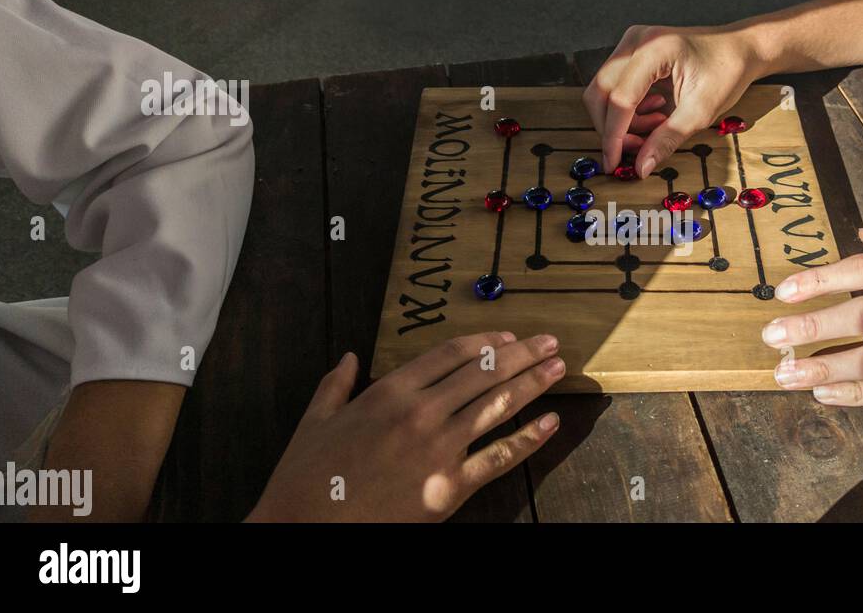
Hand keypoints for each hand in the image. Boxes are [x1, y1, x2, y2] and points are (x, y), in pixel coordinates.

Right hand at [248, 332, 562, 521]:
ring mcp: (438, 450)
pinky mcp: (449, 487)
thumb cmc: (307, 477)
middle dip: (522, 354)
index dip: (486, 341)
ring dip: (533, 383)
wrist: (304, 527)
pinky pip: (499, 457)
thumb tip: (349, 357)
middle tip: (549, 343)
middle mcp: (421, 413)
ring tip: (557, 368)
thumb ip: (336, 384)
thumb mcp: (314, 420)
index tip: (508, 336)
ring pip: (497, 405)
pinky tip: (550, 423)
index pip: (451, 354)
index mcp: (389, 392)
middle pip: (484, 372)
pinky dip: (529, 439)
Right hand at [584, 24, 768, 177]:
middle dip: (613, 128)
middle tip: (637, 149)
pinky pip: (615, 86)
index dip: (613, 136)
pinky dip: (628, 109)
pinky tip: (656, 113)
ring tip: (657, 126)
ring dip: (621, 120)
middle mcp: (637, 40)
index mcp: (655, 49)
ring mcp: (633, 43)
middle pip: (600, 91)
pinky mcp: (633, 52)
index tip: (613, 164)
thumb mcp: (700, 112)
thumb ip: (667, 139)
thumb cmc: (727, 72)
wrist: (740, 49)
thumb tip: (640, 168)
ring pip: (604, 90)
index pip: (620, 98)